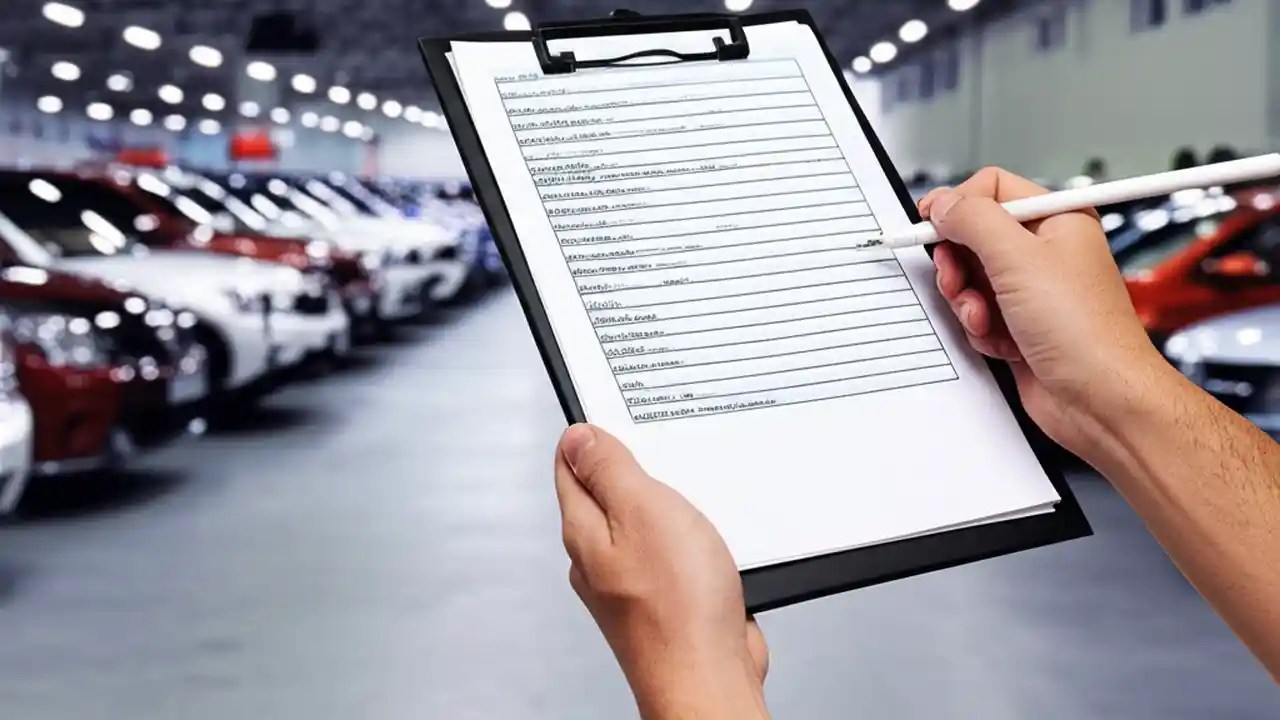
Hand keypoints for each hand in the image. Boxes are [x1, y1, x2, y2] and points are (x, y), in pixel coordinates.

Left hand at [555, 424, 769, 719]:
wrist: (710, 677)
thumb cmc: (677, 606)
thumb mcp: (643, 510)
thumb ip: (610, 471)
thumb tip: (578, 437)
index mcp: (585, 532)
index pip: (570, 467)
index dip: (587, 435)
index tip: (609, 412)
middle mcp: (600, 560)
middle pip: (603, 496)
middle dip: (626, 466)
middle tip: (651, 440)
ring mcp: (632, 583)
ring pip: (641, 526)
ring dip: (661, 503)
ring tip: (682, 484)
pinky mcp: (666, 601)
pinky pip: (670, 554)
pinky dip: (685, 537)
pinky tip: (704, 533)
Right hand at [918, 168, 1172, 460]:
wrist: (1099, 398)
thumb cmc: (1084, 332)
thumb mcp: (1018, 259)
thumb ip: (973, 221)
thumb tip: (944, 204)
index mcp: (1057, 219)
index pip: (992, 189)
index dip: (958, 204)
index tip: (931, 223)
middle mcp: (1045, 251)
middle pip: (973, 236)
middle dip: (959, 262)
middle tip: (958, 279)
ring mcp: (1031, 289)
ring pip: (970, 278)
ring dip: (968, 301)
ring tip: (985, 318)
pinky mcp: (1019, 324)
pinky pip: (977, 313)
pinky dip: (980, 328)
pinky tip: (1001, 341)